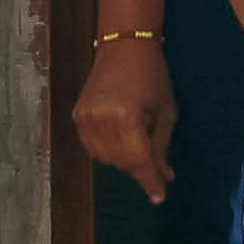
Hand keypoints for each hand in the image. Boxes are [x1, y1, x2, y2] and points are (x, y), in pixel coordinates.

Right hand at [74, 35, 177, 204]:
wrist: (124, 46)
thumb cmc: (153, 76)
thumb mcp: (166, 112)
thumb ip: (161, 147)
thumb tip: (165, 177)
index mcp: (126, 117)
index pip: (138, 160)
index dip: (150, 181)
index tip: (159, 197)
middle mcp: (100, 120)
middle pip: (121, 162)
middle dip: (140, 167)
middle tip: (156, 163)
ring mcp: (85, 119)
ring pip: (105, 159)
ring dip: (123, 159)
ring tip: (138, 141)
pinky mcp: (77, 117)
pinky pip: (93, 148)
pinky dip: (108, 150)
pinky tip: (120, 137)